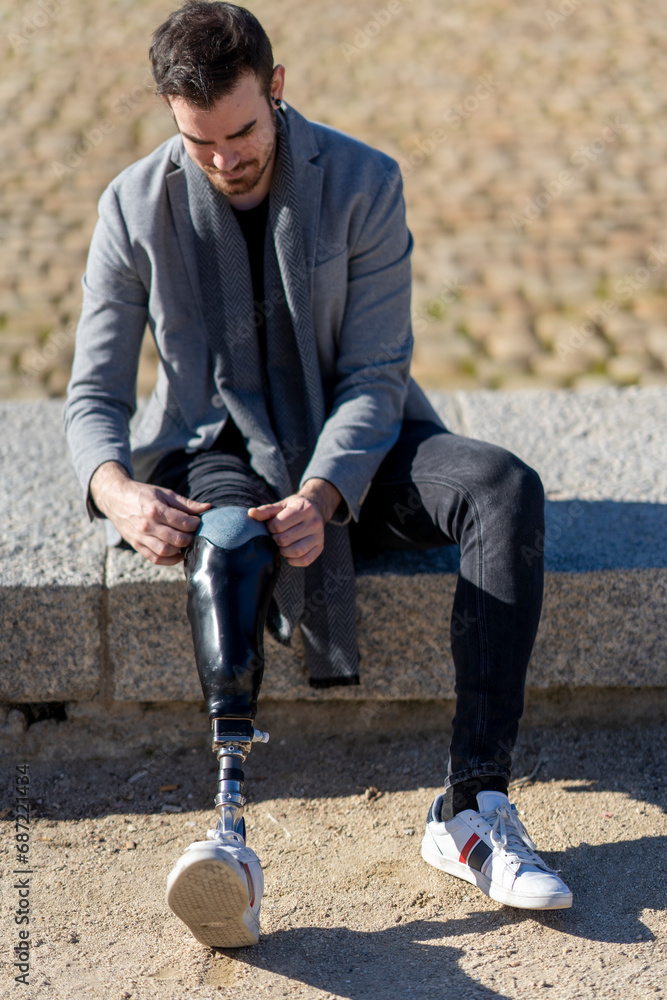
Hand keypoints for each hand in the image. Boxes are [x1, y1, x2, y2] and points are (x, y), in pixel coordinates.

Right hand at [90, 461, 209, 565]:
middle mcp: (147, 525)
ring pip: (166, 551)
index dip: (196, 523)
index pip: (183, 522)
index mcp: (155, 509)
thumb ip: (186, 503)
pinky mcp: (136, 545)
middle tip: (194, 532)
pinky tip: (177, 554)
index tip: (198, 521)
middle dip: (191, 537)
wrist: (115, 498)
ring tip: (186, 542)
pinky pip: (155, 558)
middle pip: (177, 539)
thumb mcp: (165, 493)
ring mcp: (140, 537)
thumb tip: (208, 508)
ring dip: (181, 549)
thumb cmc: (143, 494)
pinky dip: (169, 560)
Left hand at [247, 478, 341, 566]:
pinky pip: (305, 561)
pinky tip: (289, 553)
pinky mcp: (320, 548)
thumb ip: (266, 510)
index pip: (279, 525)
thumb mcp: (281, 505)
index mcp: (305, 509)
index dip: (270, 527)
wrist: (315, 509)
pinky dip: (293, 560)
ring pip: (296, 551)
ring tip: (281, 544)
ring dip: (283, 551)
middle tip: (275, 535)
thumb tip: (251, 513)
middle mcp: (315, 522)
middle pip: (285, 539)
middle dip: (275, 539)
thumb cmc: (293, 508)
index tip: (272, 525)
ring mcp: (319, 536)